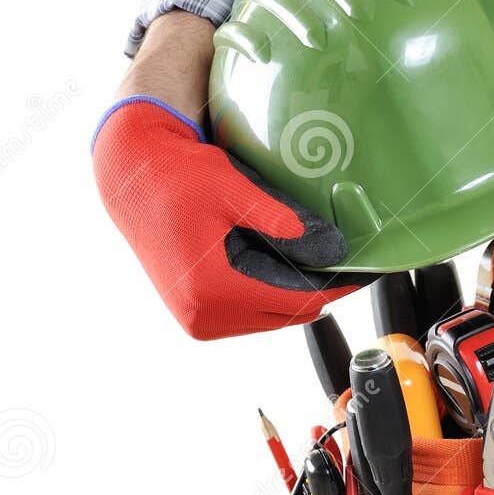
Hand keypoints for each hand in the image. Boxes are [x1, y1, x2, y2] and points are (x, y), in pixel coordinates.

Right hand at [93, 96, 369, 338]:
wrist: (130, 175)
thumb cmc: (174, 175)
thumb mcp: (231, 188)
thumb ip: (280, 219)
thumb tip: (330, 247)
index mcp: (212, 291)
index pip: (297, 300)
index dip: (336, 286)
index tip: (363, 272)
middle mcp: (203, 316)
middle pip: (289, 314)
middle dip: (321, 288)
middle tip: (349, 262)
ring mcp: (197, 319)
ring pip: (273, 317)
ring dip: (296, 291)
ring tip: (320, 259)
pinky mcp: (195, 313)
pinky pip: (252, 312)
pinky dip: (273, 291)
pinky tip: (286, 263)